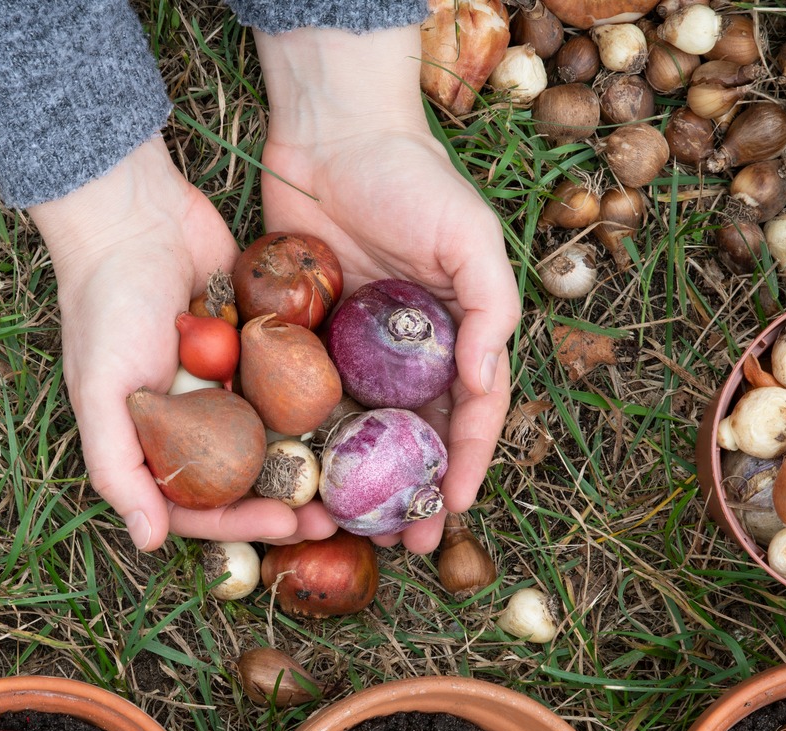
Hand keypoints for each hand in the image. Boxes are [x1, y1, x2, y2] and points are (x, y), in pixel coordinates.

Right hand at [31, 138, 334, 550]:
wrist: (135, 215)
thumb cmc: (106, 305)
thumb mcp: (101, 392)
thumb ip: (118, 469)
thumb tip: (148, 542)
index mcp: (153, 439)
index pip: (200, 502)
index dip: (242, 522)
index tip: (286, 525)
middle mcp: (194, 418)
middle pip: (247, 477)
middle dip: (290, 500)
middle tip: (335, 516)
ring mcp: (230, 380)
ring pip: (278, 434)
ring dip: (314, 458)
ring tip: (355, 475)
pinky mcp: (260, 342)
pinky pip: (294, 380)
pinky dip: (320, 400)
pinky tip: (359, 416)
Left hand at [254, 26, 520, 553]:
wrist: (330, 131)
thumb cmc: (411, 177)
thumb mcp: (470, 236)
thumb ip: (490, 308)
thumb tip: (487, 382)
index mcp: (456, 333)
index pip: (470, 414)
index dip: (464, 465)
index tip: (450, 511)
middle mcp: (406, 350)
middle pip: (413, 436)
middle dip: (411, 493)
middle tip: (403, 544)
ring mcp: (352, 347)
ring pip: (358, 429)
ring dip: (357, 481)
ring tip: (347, 527)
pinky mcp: (300, 336)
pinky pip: (303, 397)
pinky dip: (303, 438)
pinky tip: (294, 476)